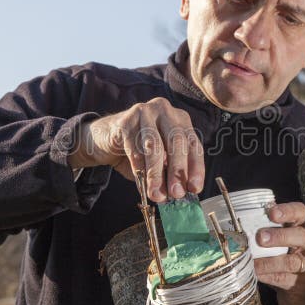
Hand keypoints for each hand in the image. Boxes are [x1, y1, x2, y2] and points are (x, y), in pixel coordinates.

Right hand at [67, 97, 203, 201]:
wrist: (108, 138)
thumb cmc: (140, 150)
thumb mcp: (161, 162)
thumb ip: (171, 173)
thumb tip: (180, 193)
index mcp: (180, 120)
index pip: (193, 144)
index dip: (196, 167)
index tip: (195, 188)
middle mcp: (165, 111)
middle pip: (177, 141)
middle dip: (177, 171)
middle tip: (176, 193)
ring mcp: (144, 112)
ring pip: (154, 145)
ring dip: (156, 173)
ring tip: (156, 193)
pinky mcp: (125, 121)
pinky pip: (134, 148)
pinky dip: (138, 169)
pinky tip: (141, 183)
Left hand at [254, 202, 304, 304]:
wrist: (298, 294)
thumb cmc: (281, 259)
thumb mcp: (277, 243)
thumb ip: (264, 230)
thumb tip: (236, 219)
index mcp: (300, 228)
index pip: (300, 212)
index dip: (288, 211)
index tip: (272, 213)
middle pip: (302, 236)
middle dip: (280, 236)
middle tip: (260, 238)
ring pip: (293, 261)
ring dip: (270, 261)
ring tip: (253, 262)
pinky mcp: (300, 285)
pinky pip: (284, 279)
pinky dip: (268, 276)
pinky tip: (256, 274)